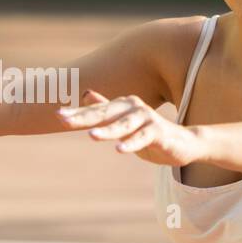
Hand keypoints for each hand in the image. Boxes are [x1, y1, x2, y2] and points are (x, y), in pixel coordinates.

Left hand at [56, 91, 204, 165]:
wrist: (184, 143)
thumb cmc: (149, 132)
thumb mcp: (124, 122)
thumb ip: (106, 108)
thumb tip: (86, 93)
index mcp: (123, 106)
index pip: (96, 110)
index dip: (76, 113)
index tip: (57, 116)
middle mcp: (133, 108)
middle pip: (105, 113)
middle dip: (83, 117)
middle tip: (63, 121)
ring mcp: (147, 119)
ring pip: (123, 125)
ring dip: (108, 130)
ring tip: (91, 135)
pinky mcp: (159, 132)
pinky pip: (143, 137)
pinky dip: (132, 143)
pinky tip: (119, 149)